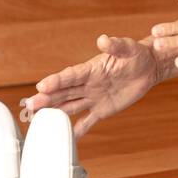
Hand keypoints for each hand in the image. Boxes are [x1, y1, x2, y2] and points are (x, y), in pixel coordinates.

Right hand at [26, 34, 160, 136]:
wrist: (148, 68)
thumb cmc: (137, 55)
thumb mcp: (128, 48)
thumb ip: (116, 45)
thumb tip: (104, 39)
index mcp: (91, 69)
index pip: (71, 76)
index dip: (57, 81)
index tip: (42, 86)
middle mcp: (88, 84)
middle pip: (64, 92)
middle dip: (46, 98)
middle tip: (30, 105)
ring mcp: (93, 97)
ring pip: (69, 106)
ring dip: (54, 112)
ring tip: (36, 119)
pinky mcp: (102, 109)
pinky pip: (87, 121)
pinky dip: (77, 130)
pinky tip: (65, 138)